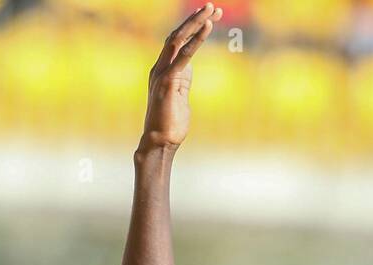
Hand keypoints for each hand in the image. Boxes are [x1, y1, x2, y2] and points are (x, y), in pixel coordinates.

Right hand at [142, 3, 223, 151]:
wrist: (160, 143)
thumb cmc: (171, 125)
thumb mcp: (180, 97)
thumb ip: (182, 81)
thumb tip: (188, 70)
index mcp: (163, 70)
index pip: (178, 42)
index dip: (193, 27)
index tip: (210, 16)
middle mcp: (159, 67)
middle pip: (177, 34)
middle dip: (195, 18)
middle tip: (212, 5)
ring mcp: (162, 73)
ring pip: (178, 38)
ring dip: (195, 22)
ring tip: (211, 9)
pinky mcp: (168, 81)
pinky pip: (184, 55)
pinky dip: (196, 40)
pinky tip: (207, 27)